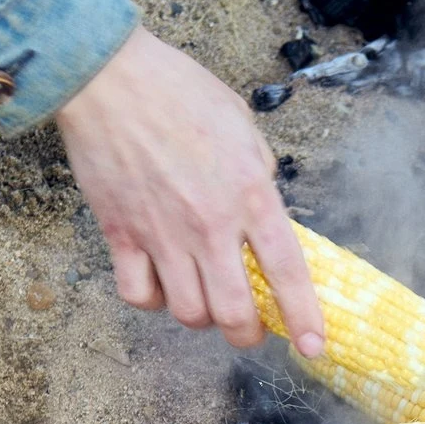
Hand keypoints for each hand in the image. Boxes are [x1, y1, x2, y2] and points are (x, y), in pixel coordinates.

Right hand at [55, 28, 324, 357]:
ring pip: (188, 313)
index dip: (304, 316)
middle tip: (249, 326)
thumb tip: (263, 213)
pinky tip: (158, 282)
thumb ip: (259, 176)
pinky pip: (138, 295)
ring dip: (201, 316)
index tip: (313, 346)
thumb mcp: (244, 128)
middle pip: (234, 314)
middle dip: (247, 333)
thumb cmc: (180, 91)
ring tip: (203, 296)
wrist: (111, 77)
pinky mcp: (120, 234)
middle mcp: (210, 224)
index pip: (287, 272)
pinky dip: (151, 300)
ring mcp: (162, 234)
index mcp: (250, 194)